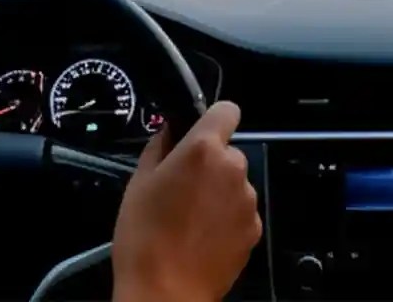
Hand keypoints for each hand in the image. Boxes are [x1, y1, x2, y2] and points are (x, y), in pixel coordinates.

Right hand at [112, 102, 260, 301]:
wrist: (166, 291)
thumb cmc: (145, 238)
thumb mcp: (138, 182)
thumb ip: (160, 147)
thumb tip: (170, 131)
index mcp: (203, 150)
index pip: (226, 110)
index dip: (213, 120)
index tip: (201, 133)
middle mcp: (233, 169)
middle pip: (228, 153)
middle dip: (210, 164)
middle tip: (182, 188)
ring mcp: (247, 199)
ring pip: (234, 183)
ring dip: (218, 192)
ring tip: (189, 218)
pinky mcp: (254, 227)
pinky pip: (240, 211)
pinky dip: (226, 218)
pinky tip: (202, 236)